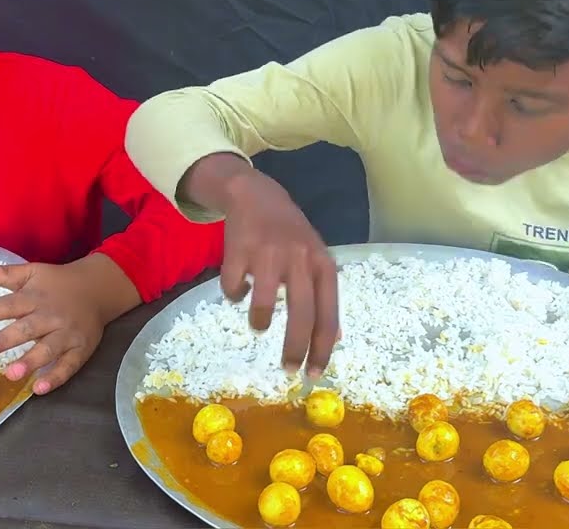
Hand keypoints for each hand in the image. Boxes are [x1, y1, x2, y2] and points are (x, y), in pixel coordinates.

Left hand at [0, 255, 120, 394]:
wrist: (98, 289)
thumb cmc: (57, 283)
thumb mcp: (31, 272)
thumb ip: (4, 273)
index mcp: (35, 297)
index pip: (9, 305)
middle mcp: (50, 316)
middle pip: (26, 329)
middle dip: (5, 340)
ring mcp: (67, 334)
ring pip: (47, 349)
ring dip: (30, 362)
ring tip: (11, 374)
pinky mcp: (81, 349)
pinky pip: (68, 366)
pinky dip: (56, 378)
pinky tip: (40, 388)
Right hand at [220, 169, 338, 376]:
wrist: (256, 195)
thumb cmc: (291, 235)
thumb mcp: (315, 259)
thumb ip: (324, 296)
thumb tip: (335, 339)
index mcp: (322, 264)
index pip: (327, 314)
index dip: (322, 347)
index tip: (314, 373)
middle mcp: (299, 259)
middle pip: (301, 314)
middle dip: (295, 348)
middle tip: (288, 368)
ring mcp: (268, 254)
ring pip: (263, 306)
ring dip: (259, 322)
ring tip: (258, 324)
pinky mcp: (239, 251)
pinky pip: (234, 289)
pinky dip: (235, 295)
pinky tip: (239, 287)